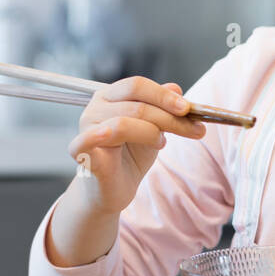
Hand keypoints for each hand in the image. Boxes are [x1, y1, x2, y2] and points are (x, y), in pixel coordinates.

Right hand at [67, 76, 206, 213]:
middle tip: (195, 130)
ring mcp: (85, 128)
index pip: (137, 86)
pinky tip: (110, 135)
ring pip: (124, 122)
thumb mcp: (154, 129)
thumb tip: (176, 88)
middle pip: (136, 104)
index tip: (189, 109)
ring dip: (152, 133)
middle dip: (169, 117)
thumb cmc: (131, 157)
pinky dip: (101, 136)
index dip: (164, 95)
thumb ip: (162, 108)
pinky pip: (88, 139)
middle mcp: (95, 107)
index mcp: (111, 96)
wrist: (114, 189)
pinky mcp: (80, 150)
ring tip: (161, 144)